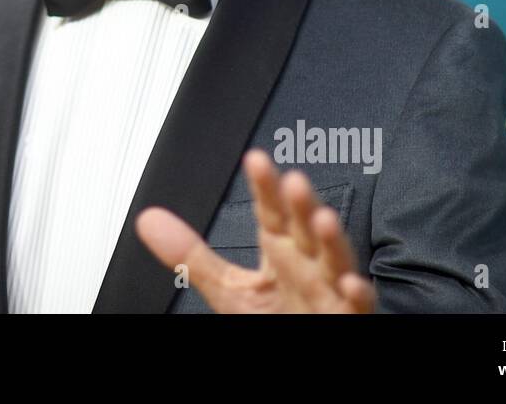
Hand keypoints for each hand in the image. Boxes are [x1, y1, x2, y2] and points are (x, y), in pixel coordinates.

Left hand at [136, 149, 374, 312]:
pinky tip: (351, 283)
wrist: (304, 346)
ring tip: (323, 219)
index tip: (256, 160)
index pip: (271, 213)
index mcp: (280, 252)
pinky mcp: (348, 318)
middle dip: (300, 205)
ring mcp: (330, 291)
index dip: (265, 188)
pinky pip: (355, 307)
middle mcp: (307, 266)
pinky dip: (356, 295)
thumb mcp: (228, 288)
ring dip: (331, 241)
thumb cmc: (277, 317)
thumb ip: (190, 254)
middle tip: (293, 180)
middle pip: (304, 230)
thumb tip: (149, 220)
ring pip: (335, 261)